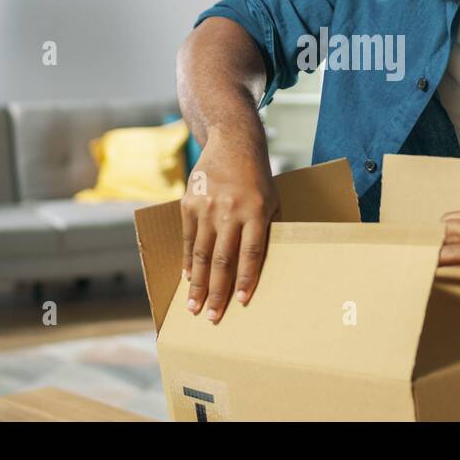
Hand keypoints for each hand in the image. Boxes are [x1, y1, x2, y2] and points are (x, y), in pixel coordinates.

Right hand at [179, 132, 278, 322]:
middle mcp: (229, 211)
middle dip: (217, 292)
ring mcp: (207, 207)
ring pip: (202, 254)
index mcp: (255, 211)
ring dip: (198, 284)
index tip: (240, 302)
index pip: (251, 253)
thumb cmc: (257, 177)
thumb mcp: (271, 200)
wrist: (232, 142)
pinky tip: (188, 278)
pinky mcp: (190, 203)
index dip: (246, 279)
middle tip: (213, 317)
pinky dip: (189, 261)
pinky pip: (189, 239)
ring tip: (194, 306)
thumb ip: (263, 229)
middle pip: (222, 260)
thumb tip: (255, 265)